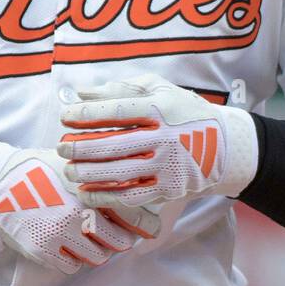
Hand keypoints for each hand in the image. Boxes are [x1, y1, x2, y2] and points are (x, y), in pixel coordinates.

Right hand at [0, 137, 159, 274]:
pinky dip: (73, 260)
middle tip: (115, 237)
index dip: (146, 225)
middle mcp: (79, 213)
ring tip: (89, 241)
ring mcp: (61, 233)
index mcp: (89, 189)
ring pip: (96, 257)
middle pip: (118, 242)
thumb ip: (98, 176)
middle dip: (119, 241)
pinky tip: (67, 247)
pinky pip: (71, 266)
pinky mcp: (43, 250)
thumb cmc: (35, 170)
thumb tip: (129, 185)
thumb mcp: (71, 164)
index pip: (132, 214)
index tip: (150, 230)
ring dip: (96, 252)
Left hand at [57, 72, 258, 208]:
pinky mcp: (170, 189)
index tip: (65, 116)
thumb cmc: (183, 111)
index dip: (86, 114)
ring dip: (88, 173)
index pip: (116, 110)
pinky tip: (86, 192)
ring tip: (68, 170)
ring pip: (120, 172)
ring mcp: (168, 165)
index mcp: (161, 108)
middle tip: (60, 146)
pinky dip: (105, 196)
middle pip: (114, 144)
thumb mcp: (159, 89)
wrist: (223, 144)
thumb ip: (120, 89)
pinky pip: (132, 196)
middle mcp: (165, 137)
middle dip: (81, 146)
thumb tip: (81, 93)